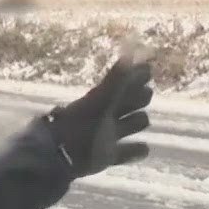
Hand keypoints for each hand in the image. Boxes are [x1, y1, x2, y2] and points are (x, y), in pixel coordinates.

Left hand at [46, 59, 152, 175]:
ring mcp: (108, 136)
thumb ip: (117, 79)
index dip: (136, 77)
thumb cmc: (81, 124)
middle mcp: (107, 116)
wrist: (60, 154)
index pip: (124, 84)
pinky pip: (126, 153)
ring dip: (137, 123)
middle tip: (146, 94)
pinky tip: (144, 149)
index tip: (148, 70)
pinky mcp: (107, 157)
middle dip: (138, 98)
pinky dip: (135, 151)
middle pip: (129, 104)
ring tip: (142, 120)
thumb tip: (131, 51)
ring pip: (130, 126)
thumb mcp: (100, 99)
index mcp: (104, 100)